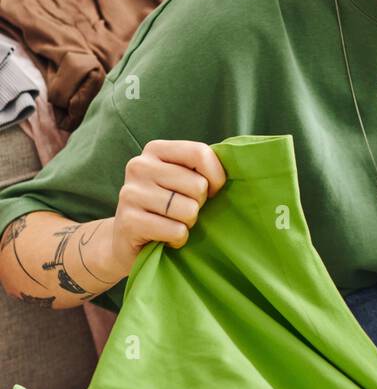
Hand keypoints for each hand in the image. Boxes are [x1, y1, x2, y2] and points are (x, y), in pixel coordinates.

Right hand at [110, 139, 226, 276]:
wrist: (126, 239)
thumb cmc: (165, 206)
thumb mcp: (181, 179)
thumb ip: (201, 168)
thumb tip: (238, 163)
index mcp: (155, 150)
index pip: (200, 153)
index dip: (216, 176)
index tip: (213, 191)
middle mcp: (139, 166)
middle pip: (198, 185)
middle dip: (199, 204)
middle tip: (182, 210)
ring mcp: (131, 193)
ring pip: (188, 210)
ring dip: (188, 223)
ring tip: (173, 222)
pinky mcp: (128, 221)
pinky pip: (176, 231)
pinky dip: (178, 239)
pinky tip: (165, 237)